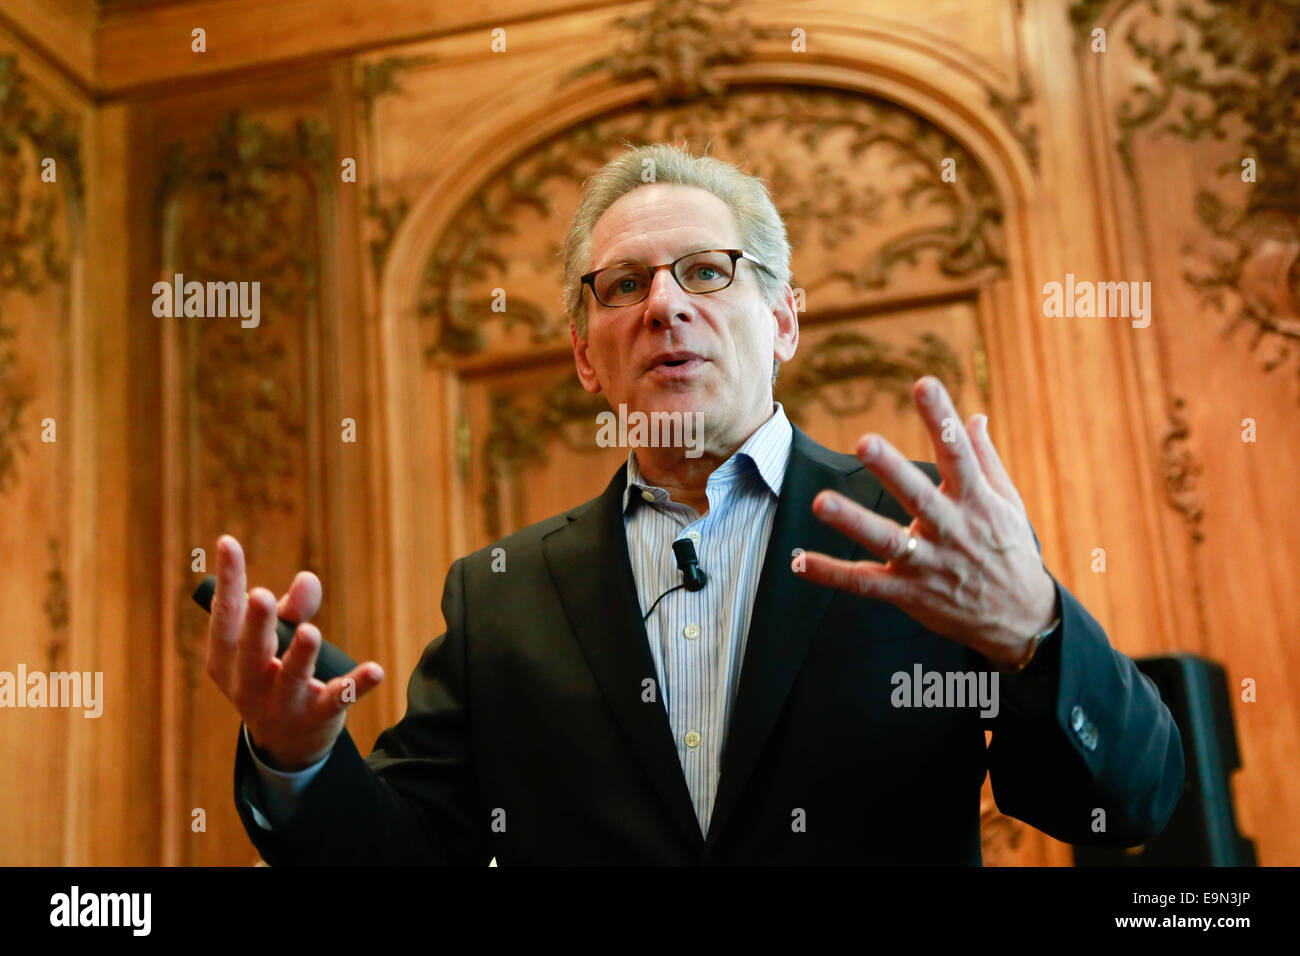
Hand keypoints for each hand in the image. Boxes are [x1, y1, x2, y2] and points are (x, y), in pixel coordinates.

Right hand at [204, 534, 384, 770]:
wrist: (285, 744)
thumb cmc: (273, 674)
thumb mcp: (276, 640)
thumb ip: (293, 609)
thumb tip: (308, 578)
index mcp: (227, 659)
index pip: (225, 616)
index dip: (228, 579)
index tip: (228, 541)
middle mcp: (248, 684)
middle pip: (252, 651)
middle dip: (258, 624)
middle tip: (262, 596)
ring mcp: (281, 705)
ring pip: (291, 677)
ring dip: (300, 655)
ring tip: (311, 632)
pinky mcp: (316, 718)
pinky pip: (337, 700)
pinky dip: (356, 684)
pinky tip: (375, 670)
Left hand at [794, 376, 1056, 668]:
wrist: (1021, 620)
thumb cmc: (1010, 551)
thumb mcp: (1008, 503)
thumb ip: (985, 458)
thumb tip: (974, 416)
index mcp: (976, 502)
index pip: (958, 453)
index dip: (941, 418)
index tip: (924, 384)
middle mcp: (952, 530)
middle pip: (920, 496)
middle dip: (893, 469)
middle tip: (864, 441)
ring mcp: (929, 564)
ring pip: (888, 541)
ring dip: (853, 522)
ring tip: (820, 502)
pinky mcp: (910, 593)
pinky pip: (866, 584)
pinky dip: (832, 574)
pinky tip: (800, 562)